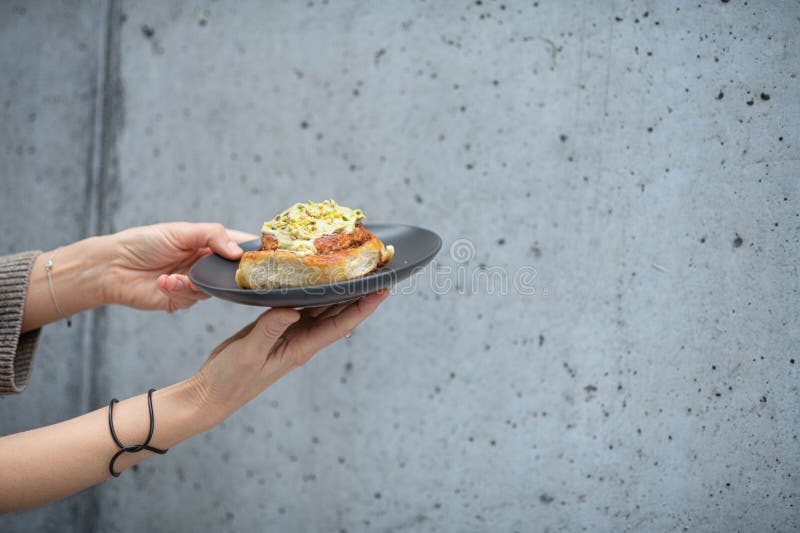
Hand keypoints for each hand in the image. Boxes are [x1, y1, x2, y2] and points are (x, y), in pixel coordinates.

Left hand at [106, 222, 255, 311]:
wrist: (111, 266)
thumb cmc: (144, 242)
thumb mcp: (181, 231)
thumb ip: (212, 236)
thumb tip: (237, 251)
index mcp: (209, 243)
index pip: (241, 246)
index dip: (255, 251)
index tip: (269, 256)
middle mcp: (206, 264)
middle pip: (233, 273)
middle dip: (231, 275)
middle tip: (230, 275)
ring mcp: (196, 283)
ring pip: (214, 289)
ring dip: (196, 283)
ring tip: (177, 276)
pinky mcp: (182, 299)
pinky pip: (191, 298)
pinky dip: (179, 290)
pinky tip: (164, 281)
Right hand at [190, 290, 389, 426]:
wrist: (211, 393)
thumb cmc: (230, 381)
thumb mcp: (249, 354)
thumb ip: (269, 330)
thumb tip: (291, 309)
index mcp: (301, 348)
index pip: (341, 325)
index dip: (364, 307)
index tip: (383, 290)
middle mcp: (302, 339)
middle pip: (338, 312)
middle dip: (359, 293)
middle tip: (377, 270)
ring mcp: (289, 332)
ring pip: (321, 307)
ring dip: (339, 289)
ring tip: (355, 268)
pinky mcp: (275, 326)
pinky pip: (299, 305)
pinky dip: (310, 290)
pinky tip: (315, 276)